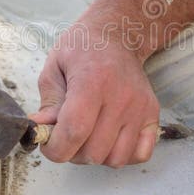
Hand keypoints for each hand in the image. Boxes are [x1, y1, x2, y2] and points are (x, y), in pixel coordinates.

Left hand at [30, 19, 159, 167]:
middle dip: (73, 153)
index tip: (49, 144)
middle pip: (94, 151)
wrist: (118, 35)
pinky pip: (140, 154)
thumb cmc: (82, 49)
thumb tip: (41, 131)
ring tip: (89, 137)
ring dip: (97, 156)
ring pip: (116, 159)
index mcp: (91, 82)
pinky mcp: (153, 114)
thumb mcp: (54, 67)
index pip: (74, 131)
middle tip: (67, 136)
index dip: (56, 148)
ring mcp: (140, 108)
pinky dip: (123, 155)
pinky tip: (110, 139)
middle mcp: (120, 97)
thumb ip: (48, 102)